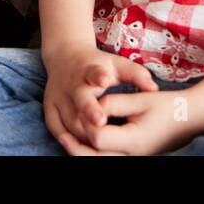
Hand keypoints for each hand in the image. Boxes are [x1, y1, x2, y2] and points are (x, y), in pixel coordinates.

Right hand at [42, 46, 157, 151]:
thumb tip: (154, 88)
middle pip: (79, 98)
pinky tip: (79, 147)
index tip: (104, 80)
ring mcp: (58, 96)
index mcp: (88, 69)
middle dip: (89, 110)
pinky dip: (67, 137)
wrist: (64, 56)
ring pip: (69, 118)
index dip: (98, 75)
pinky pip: (56, 127)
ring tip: (100, 142)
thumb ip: (136, 74)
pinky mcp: (49, 107)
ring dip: (83, 131)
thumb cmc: (99, 66)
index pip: (93, 71)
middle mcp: (71, 82)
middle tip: (101, 122)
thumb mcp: (117, 64)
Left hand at [64, 89, 201, 155]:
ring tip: (67, 140)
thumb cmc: (167, 105)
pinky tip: (85, 144)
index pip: (98, 137)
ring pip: (99, 162)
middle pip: (94, 157)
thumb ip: (114, 102)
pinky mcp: (134, 158)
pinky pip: (107, 161)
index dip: (87, 122)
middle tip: (62, 135)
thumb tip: (93, 107)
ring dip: (82, 153)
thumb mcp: (140, 99)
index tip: (83, 109)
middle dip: (76, 146)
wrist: (191, 117)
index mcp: (134, 139)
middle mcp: (132, 155)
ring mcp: (134, 159)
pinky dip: (93, 154)